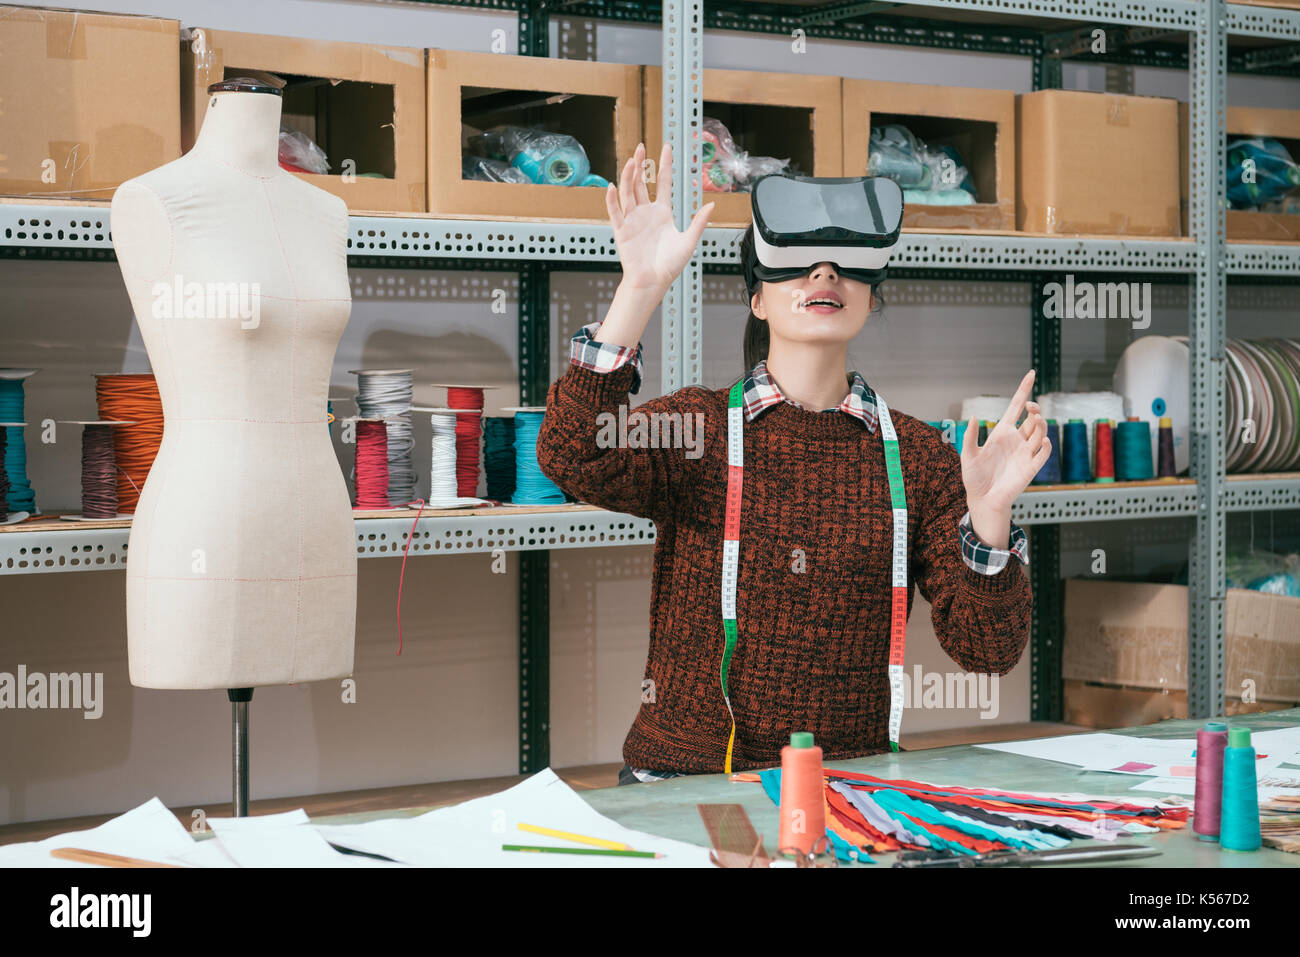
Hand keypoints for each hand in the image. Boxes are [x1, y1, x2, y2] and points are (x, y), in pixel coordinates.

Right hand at [607, 142, 713, 291]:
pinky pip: (616, 212)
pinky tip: (612, 186)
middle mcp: (646, 213)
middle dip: (641, 164)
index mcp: (662, 212)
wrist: (653, 282)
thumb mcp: (689, 241)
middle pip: (641, 183)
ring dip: (629, 176)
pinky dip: (612, 200)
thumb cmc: (670, 265)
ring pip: (628, 192)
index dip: (665, 164)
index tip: (666, 147)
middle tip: (640, 146)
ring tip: (631, 160)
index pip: (663, 182)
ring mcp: (633, 220)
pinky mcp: (622, 231)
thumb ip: (699, 222)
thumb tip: (712, 205)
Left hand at [960, 370, 1051, 545]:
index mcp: (1002, 432)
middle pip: (1032, 418)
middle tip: (1031, 406)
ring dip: (1040, 424)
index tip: (1031, 373)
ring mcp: (1025, 453)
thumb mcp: (968, 455)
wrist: (982, 499)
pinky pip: (1043, 454)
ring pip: (1040, 433)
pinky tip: (1043, 440)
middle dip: (1034, 408)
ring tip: (1035, 418)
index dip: (1024, 389)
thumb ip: (970, 436)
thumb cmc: (974, 477)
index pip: (1016, 406)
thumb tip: (974, 417)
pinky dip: (1046, 445)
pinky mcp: (1031, 467)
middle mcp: (1016, 440)